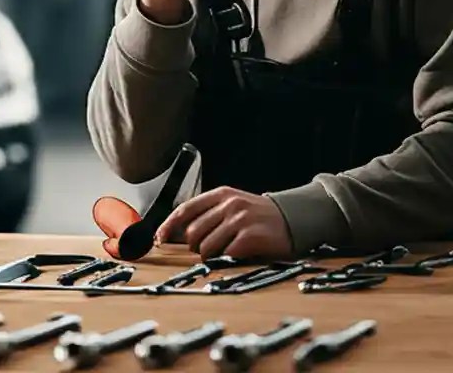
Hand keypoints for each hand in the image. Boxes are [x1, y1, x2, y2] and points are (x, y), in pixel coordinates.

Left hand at [154, 186, 293, 260]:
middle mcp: (229, 204)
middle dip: (194, 246)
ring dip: (209, 255)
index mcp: (221, 194)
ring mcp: (240, 220)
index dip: (169, 225)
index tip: (160, 238)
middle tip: (204, 250)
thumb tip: (180, 233)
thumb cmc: (258, 216)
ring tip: (222, 252)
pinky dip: (226, 258)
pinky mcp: (250, 236)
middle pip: (193, 232)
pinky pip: (225, 254)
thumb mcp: (233, 204)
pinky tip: (236, 254)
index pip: (185, 209)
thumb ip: (209, 213)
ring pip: (206, 246)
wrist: (292, 219)